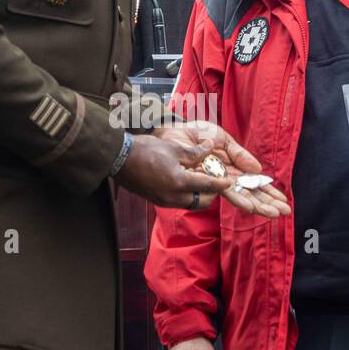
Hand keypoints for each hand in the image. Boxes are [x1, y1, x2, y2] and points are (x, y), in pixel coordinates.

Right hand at [114, 130, 231, 208]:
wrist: (118, 159)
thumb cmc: (145, 150)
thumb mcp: (173, 148)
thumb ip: (195, 152)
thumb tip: (210, 147)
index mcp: (179, 182)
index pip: (207, 186)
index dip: (221, 184)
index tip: (229, 182)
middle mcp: (173, 196)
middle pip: (202, 201)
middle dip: (211, 193)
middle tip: (214, 179)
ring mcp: (164, 201)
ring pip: (191, 203)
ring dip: (199, 195)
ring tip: (200, 179)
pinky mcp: (157, 201)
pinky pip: (179, 202)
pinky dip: (187, 195)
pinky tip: (186, 181)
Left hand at [154, 121, 290, 218]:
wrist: (173, 132)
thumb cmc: (196, 134)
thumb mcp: (222, 139)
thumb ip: (239, 154)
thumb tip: (257, 169)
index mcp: (232, 167)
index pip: (254, 183)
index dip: (268, 192)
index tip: (283, 202)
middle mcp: (225, 178)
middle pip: (250, 193)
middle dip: (268, 203)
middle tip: (284, 212)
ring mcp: (215, 181)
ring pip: (240, 196)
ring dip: (257, 205)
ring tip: (272, 213)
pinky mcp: (205, 181)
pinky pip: (225, 191)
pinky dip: (239, 199)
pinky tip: (250, 207)